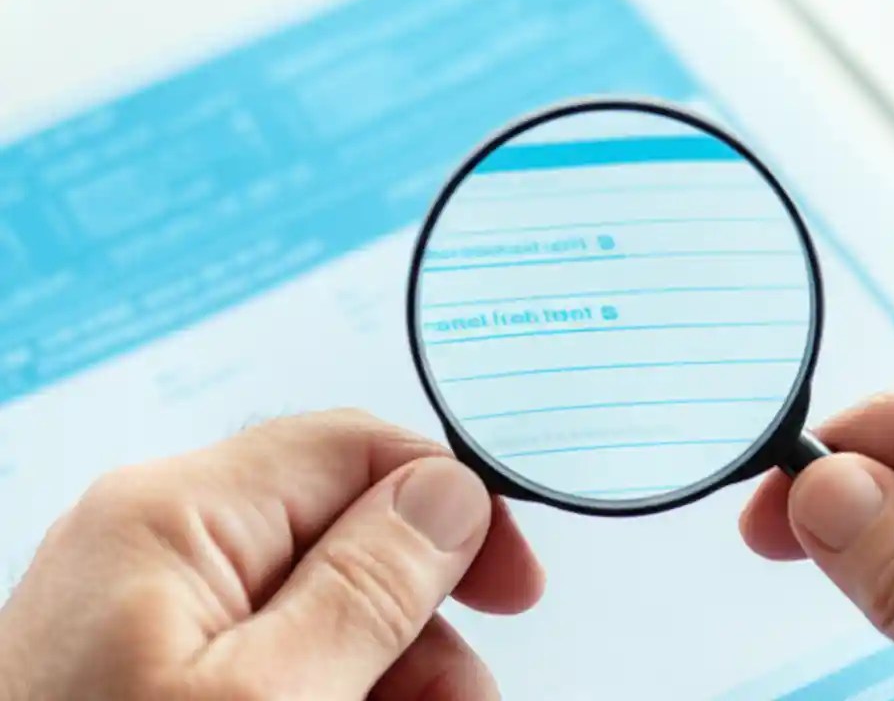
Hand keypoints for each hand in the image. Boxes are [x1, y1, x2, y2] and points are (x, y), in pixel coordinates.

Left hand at [0, 410, 542, 699]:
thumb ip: (365, 586)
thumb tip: (448, 492)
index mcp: (173, 517)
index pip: (355, 447)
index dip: (453, 505)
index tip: (514, 589)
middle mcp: (157, 544)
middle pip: (348, 537)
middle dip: (422, 625)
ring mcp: (149, 610)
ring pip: (320, 610)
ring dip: (390, 674)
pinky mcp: (152, 668)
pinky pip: (273, 658)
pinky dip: (333, 693)